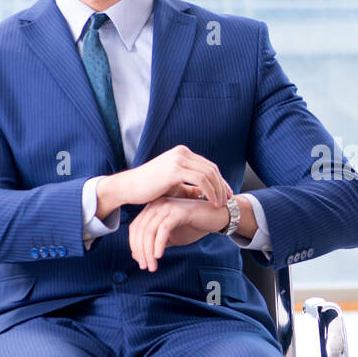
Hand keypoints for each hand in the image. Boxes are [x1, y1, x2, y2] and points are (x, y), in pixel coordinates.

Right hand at [114, 144, 232, 208]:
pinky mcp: (175, 170)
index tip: (227, 194)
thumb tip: (205, 195)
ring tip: (220, 204)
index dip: (220, 180)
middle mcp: (182, 153)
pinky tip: (211, 201)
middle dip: (222, 185)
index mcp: (182, 153)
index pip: (208, 165)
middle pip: (211, 168)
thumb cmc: (149, 188)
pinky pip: (200, 180)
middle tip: (228, 199)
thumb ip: (189, 187)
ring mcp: (178, 159)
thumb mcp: (173, 185)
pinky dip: (209, 191)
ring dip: (218, 190)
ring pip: (209, 174)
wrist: (129, 188)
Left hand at [128, 195, 229, 271]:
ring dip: (148, 251)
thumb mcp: (172, 236)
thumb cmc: (194, 226)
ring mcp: (167, 206)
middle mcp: (157, 205)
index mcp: (153, 209)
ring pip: (149, 231)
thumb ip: (156, 243)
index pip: (135, 228)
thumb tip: (139, 256)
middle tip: (145, 267)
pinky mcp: (178, 212)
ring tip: (152, 266)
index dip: (135, 246)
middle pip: (140, 230)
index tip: (140, 262)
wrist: (217, 217)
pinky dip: (159, 244)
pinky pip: (163, 229)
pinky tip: (159, 256)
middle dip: (141, 251)